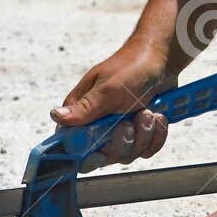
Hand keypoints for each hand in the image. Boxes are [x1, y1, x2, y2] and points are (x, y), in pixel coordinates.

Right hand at [52, 44, 172, 164]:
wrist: (162, 60)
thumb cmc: (132, 67)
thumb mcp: (108, 89)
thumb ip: (84, 107)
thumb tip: (55, 115)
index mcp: (82, 113)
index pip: (73, 146)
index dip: (86, 155)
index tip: (101, 152)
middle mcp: (98, 125)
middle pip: (104, 156)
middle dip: (123, 142)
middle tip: (131, 122)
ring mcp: (120, 131)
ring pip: (128, 154)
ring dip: (143, 135)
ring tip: (149, 112)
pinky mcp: (139, 133)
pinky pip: (147, 150)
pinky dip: (156, 136)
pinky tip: (159, 117)